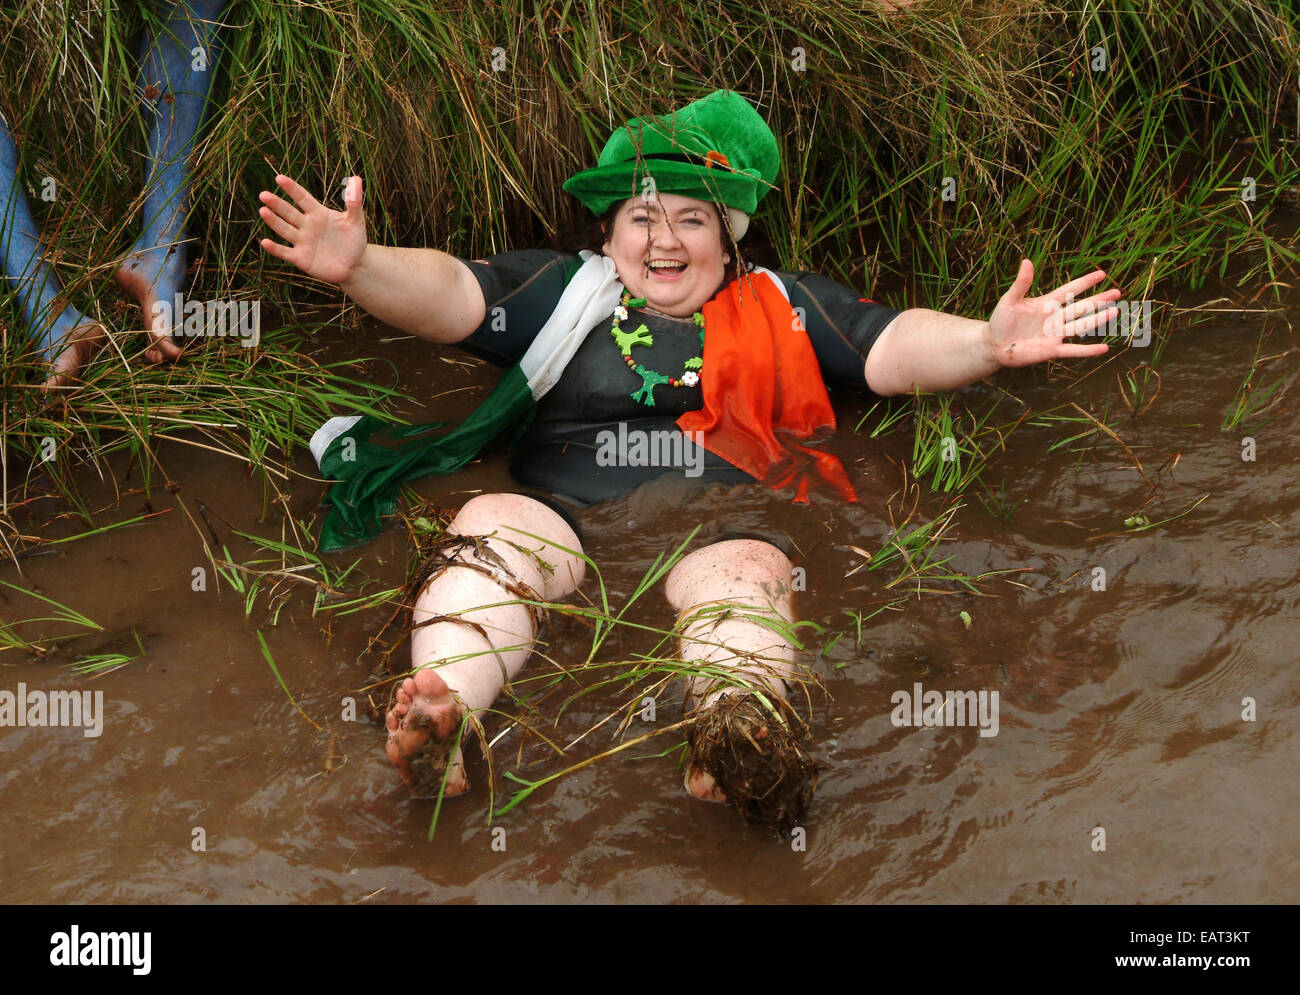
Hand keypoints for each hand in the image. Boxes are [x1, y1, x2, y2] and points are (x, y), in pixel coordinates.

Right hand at [258, 174, 366, 284]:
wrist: (355, 265)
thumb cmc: (355, 240)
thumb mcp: (356, 220)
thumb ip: (354, 202)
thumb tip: (356, 179)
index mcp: (318, 213)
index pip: (302, 198)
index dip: (292, 189)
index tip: (280, 178)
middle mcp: (306, 225)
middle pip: (289, 212)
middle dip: (277, 204)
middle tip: (263, 194)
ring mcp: (302, 242)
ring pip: (285, 229)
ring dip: (274, 221)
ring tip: (263, 210)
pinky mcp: (301, 258)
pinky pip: (285, 252)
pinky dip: (275, 249)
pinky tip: (265, 242)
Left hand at [984, 259, 1121, 368]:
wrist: (993, 344)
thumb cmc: (1001, 321)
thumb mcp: (1010, 300)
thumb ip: (1021, 283)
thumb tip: (1027, 262)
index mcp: (1046, 304)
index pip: (1070, 290)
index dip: (1085, 282)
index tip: (1102, 274)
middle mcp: (1054, 319)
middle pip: (1081, 307)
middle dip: (1099, 300)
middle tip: (1117, 292)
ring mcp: (1054, 335)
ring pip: (1081, 325)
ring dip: (1098, 319)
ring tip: (1115, 312)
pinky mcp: (1051, 350)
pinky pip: (1073, 350)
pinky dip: (1088, 350)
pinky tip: (1104, 348)